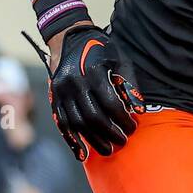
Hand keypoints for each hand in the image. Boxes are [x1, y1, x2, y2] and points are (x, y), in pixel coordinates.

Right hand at [45, 25, 142, 159]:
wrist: (69, 38)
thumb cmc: (101, 49)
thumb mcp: (120, 60)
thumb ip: (129, 85)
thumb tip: (139, 111)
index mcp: (92, 72)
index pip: (110, 103)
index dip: (123, 119)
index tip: (133, 127)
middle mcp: (74, 83)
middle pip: (93, 117)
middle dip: (110, 133)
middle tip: (123, 142)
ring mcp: (61, 91)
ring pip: (77, 123)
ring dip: (93, 140)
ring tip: (108, 151)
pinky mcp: (54, 98)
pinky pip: (62, 123)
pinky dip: (72, 140)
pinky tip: (82, 154)